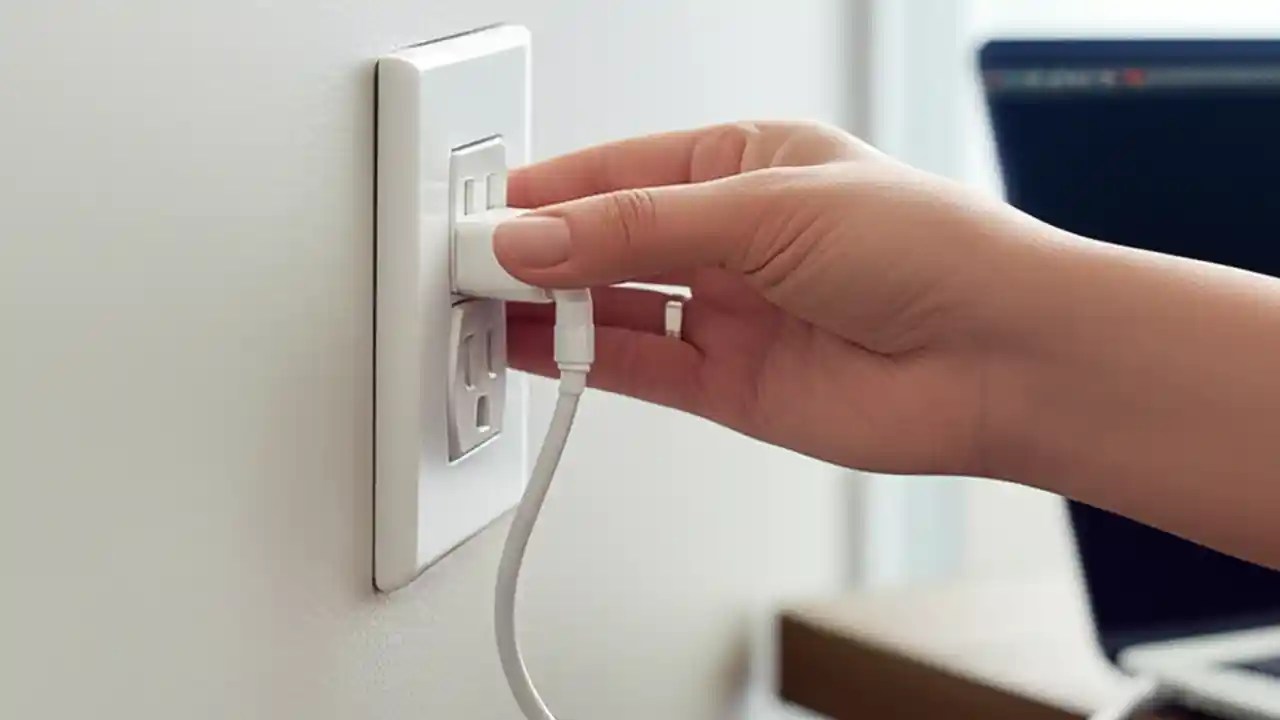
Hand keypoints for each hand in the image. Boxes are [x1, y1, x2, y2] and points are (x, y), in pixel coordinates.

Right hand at [498, 121, 1058, 476]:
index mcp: (744, 164)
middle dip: (537, 252)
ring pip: (613, 306)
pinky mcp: (731, 385)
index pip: (617, 172)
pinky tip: (536, 349)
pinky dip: (582, 361)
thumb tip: (539, 237)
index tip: (481, 216)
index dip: (546, 194)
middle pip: (607, 241)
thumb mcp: (767, 206)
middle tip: (467, 265)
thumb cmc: (929, 251)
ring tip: (483, 309)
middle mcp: (732, 240)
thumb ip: (641, 229)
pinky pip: (638, 367)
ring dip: (548, 308)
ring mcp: (730, 314)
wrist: (1002, 360)